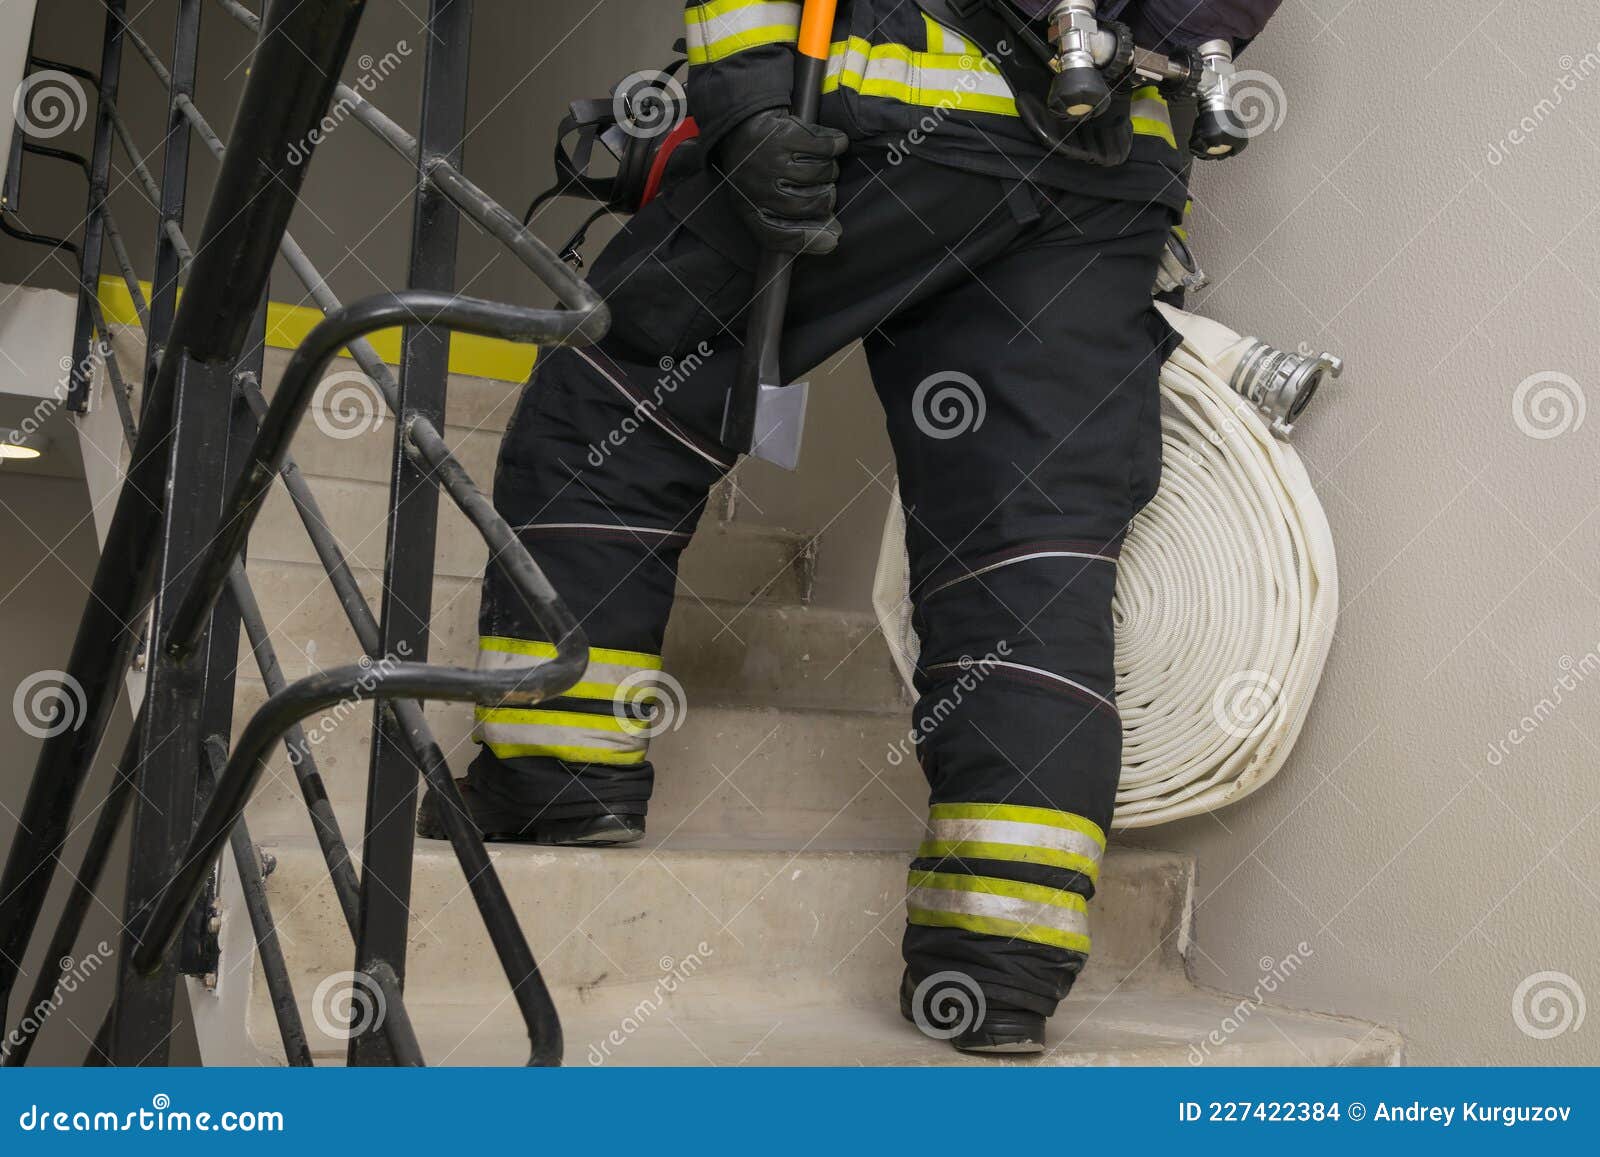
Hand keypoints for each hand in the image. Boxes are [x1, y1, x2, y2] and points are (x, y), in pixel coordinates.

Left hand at [712, 107, 848, 254]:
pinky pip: (823, 146)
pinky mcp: (783, 135)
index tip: (833, 239)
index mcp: (748, 208)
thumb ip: (789, 225)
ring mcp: (770, 160)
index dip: (809, 240)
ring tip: (821, 164)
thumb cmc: (757, 168)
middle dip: (826, 198)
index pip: (779, 236)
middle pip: (808, 205)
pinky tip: (835, 144)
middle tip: (826, 190)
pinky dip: (835, 144)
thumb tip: (831, 240)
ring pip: (820, 174)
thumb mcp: (760, 201)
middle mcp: (757, 187)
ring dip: (829, 169)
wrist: (741, 123)